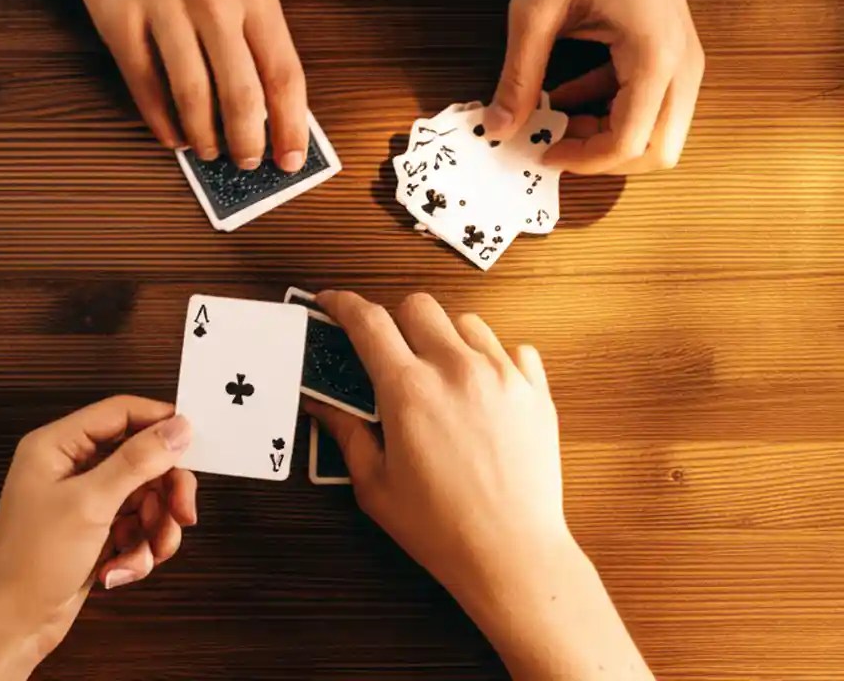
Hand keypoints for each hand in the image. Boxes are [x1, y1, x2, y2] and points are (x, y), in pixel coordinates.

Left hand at [0, 397, 195, 679]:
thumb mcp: (90, 504)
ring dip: (154, 528)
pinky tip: (120, 571)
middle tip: (183, 514)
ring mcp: (83, 501)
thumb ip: (137, 461)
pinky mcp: (93, 531)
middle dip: (165, 491)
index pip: (120, 413)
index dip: (160, 423)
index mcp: (57, 445)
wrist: (10, 625)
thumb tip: (177, 428)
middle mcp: (70, 467)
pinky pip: (136, 526)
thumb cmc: (30, 562)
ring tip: (145, 556)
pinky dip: (138, 550)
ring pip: (145, 496)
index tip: (195, 443)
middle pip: (141, 458)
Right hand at [76, 0, 307, 171]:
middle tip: (247, 163)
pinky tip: (174, 137)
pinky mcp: (121, 18)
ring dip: (204, 137)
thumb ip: (255, 42)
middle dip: (247, 143)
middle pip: (240, 94)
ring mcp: (165, 9)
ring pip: (192, 96)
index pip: (284, 74)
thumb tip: (271, 116)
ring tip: (209, 151)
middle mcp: (214, 2)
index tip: (291, 160)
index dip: (290, 126)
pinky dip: (161, 122)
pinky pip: (145, 85)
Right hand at [305, 292, 561, 592]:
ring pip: (466, 323)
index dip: (342, 304)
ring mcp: (502, 376)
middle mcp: (456, 370)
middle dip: (396, 321)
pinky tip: (483, 390)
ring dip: (445, 338)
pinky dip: (494, 359)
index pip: (367, 321)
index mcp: (408, 391)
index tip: (332, 305)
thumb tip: (322, 404)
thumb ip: (347, 433)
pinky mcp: (536, 392)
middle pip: (418, 306)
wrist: (512, 554)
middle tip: (389, 354)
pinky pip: (513, 350)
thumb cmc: (441, 528)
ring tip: (439, 375)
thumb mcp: (375, 484)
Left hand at [483, 0, 704, 173]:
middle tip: (554, 144)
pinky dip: (610, 109)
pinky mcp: (671, 49)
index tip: (540, 153)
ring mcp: (683, 56)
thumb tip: (498, 126)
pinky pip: (650, 102)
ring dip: (607, 135)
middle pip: (660, 150)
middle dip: (605, 158)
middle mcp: (683, 62)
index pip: (629, 142)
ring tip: (553, 118)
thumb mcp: (535, 10)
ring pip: (658, 130)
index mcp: (656, 55)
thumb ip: (518, 76)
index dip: (582, 160)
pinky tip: (566, 94)